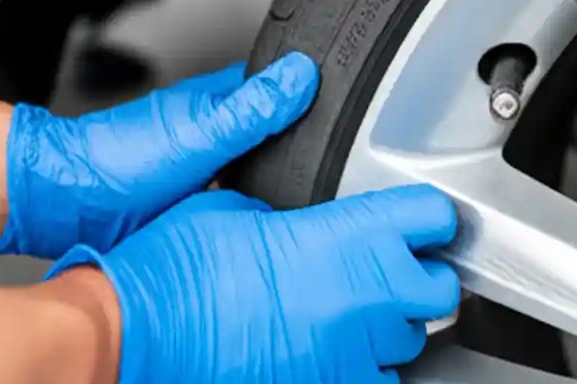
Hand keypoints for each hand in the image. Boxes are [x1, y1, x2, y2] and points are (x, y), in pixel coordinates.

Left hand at [0, 53, 318, 258]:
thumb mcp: (200, 136)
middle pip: (264, 126)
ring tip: (298, 183)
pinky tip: (253, 214)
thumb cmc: (116, 164)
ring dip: (268, 171)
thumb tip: (301, 75)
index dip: (304, 87)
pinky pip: (228, 192)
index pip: (272, 84)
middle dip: (292, 135)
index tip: (335, 92)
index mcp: (214, 103)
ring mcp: (194, 162)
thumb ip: (253, 110)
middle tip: (326, 147)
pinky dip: (244, 199)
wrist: (60, 202)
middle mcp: (206, 129)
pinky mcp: (183, 195)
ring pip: (246, 161)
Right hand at [49, 185, 460, 383]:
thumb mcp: (238, 210)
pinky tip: (331, 353)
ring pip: (410, 342)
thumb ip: (291, 215)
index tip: (423, 221)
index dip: (429, 217)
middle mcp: (365, 296)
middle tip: (391, 273)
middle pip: (439, 289)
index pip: (434, 218)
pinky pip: (375, 382)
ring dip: (388, 327)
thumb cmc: (176, 271)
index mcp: (348, 236)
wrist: (137, 335)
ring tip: (347, 316)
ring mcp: (351, 352)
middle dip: (421, 279)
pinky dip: (362, 369)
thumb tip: (302, 224)